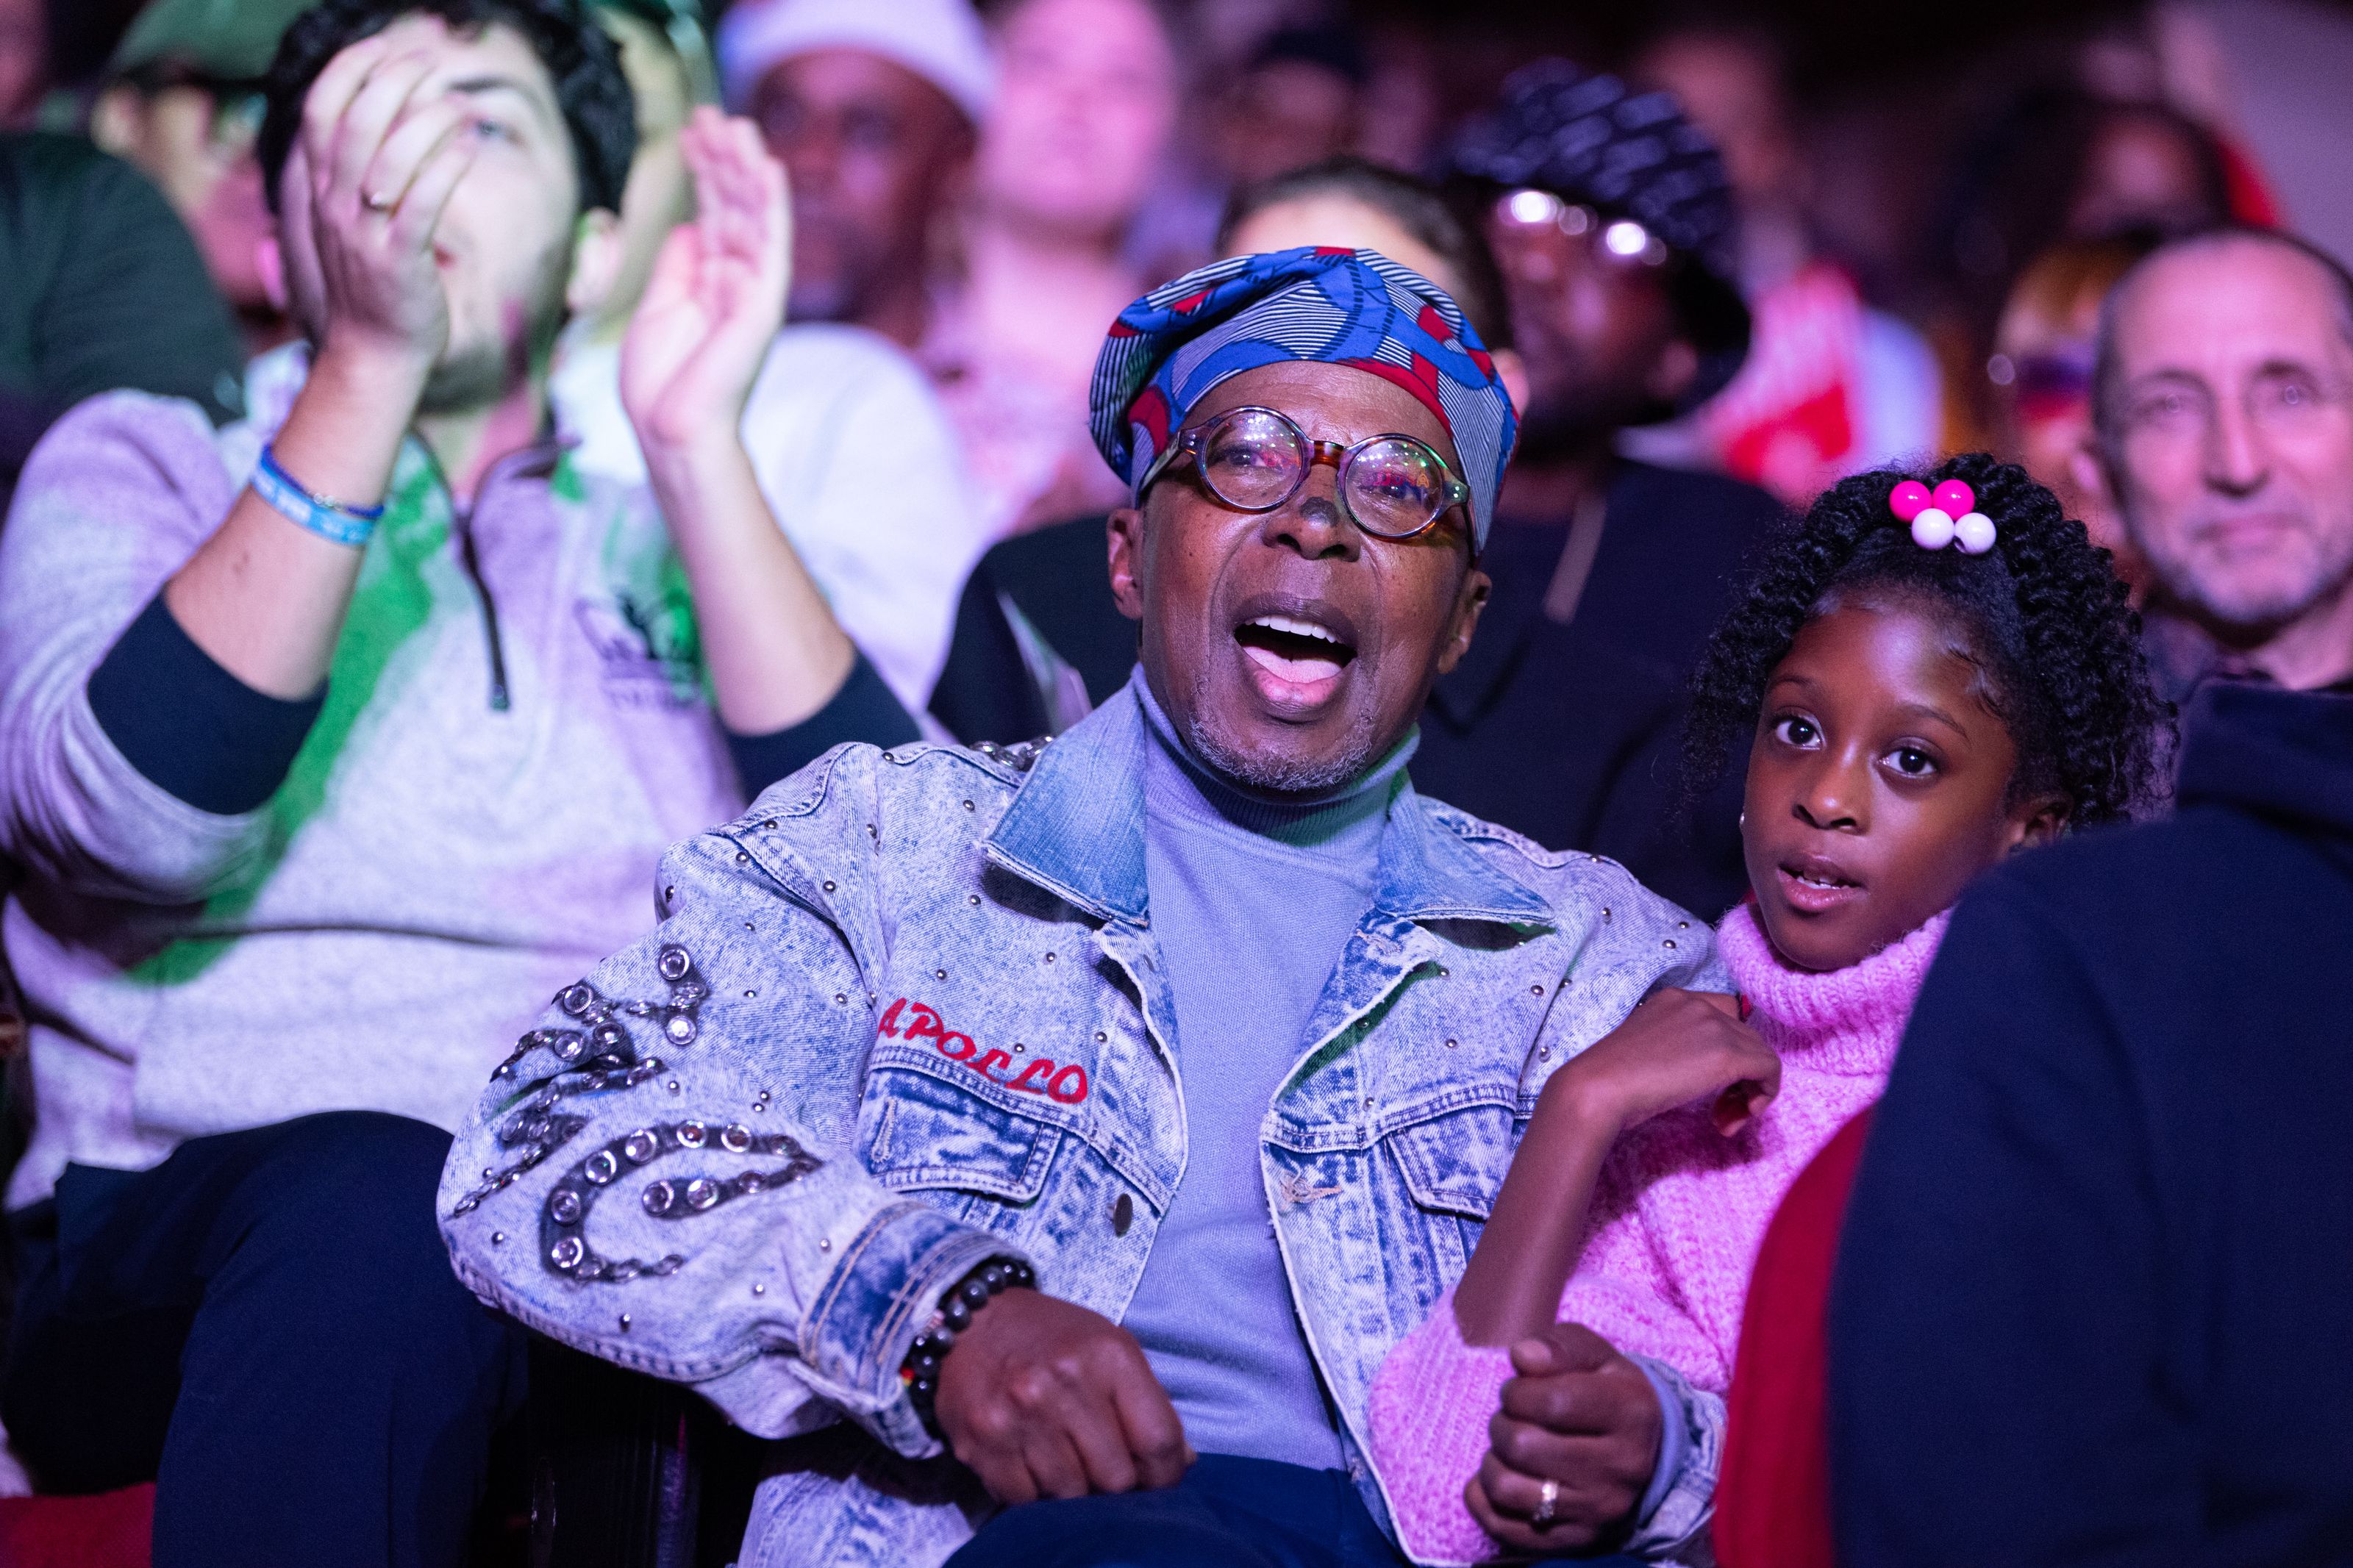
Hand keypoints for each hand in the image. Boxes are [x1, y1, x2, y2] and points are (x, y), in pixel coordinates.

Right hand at [294, 19, 478, 378]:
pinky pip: (423, 205)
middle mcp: (335, 206)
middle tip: (430, 61)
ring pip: (388, 158)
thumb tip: (394, 111)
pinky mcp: (400, 262)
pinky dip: (447, 169)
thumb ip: (361, 166)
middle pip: (355, 123)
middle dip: (393, 82)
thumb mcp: (354, 217)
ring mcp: (364, 234)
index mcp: (321, 189)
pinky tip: (470, 146)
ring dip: (428, 120)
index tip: (386, 46)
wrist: (374, 353)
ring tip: (461, 106)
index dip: (350, 70)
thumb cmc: (374, 280)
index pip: (321, 110)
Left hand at [621, 107, 789, 455]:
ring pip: (754, 218)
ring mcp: (753, 291)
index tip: (693, 130)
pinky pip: (772, 249)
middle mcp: (738, 279)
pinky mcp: (762, 306)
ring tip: (738, 125)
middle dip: (723, 159)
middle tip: (712, 114)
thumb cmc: (661, 384)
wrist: (671, 433)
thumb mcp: (657, 307)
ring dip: (747, 170)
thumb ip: (678, 265)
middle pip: (733, 206)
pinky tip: (768, 171)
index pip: (712, 212)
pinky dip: (771, 208)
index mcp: (711, 280)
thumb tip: (691, 224)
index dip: (703, 170)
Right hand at [933, 1288, 1193, 1504]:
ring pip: (1070, 1495)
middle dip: (1116, 1485)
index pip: (1159, 1441)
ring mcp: (1020, 1413)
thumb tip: (1180, 1464)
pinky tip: (1031, 1464)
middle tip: (1104, 1472)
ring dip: (1073, 1491)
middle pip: (1117, 1479)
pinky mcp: (982, 1439)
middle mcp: (1065, 1382)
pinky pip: (1024, 1499)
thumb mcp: (1111, 1348)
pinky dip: (1033, 1494)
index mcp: (1109, 1356)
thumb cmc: (1052, 1337)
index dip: (1166, 1477)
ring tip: (1064, 1461)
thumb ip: (1148, 1404)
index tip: (1158, 1484)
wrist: (972, 1320)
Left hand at [1462, 1323, 1661, 1555]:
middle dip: (1502, 1424)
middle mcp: (1623, 1469)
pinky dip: (1485, 1499)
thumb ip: (1558, 1346)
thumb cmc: (1603, 1391)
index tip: (1519, 1390)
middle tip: (1513, 1419)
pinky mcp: (1575, 1542)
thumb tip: (1522, 1357)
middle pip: (1523, 1446)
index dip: (1517, 1391)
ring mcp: (1599, 1512)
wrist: (1639, 1452)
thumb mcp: (1592, 1355)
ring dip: (1492, 1462)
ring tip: (1510, 1449)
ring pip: (1507, 1489)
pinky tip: (1501, 1477)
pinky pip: (1502, 1528)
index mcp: (1631, 1412)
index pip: (1551, 1401)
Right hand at [1548, 989, 1778, 1140]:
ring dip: (1749, 1091)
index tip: (1710, 1085)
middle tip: (1719, 1112)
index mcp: (1674, 999)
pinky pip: (1769, 1069)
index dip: (1727, 1052)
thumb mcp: (1645, 1050)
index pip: (1724, 1017)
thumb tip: (1697, 1072)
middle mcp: (1699, 1004)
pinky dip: (1763, 1095)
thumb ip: (1676, 1049)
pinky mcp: (1729, 1053)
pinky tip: (1738, 1118)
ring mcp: (1715, 1025)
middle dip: (1739, 1077)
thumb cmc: (1609, 1080)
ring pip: (1761, 1054)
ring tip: (1725, 1120)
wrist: (1598, 1089)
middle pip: (1746, 1037)